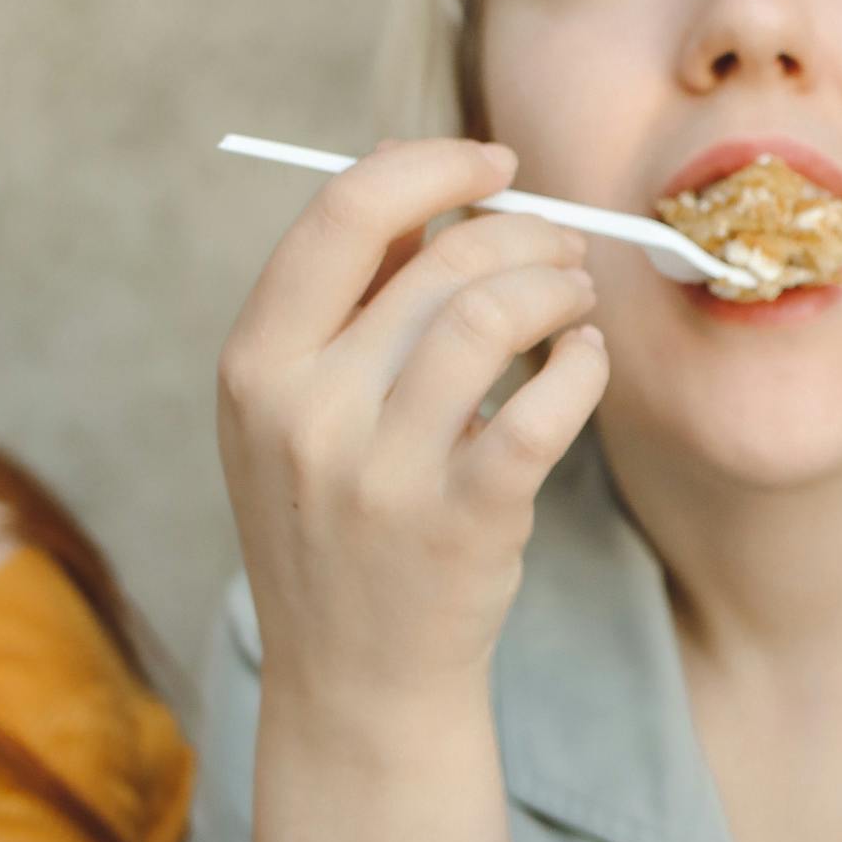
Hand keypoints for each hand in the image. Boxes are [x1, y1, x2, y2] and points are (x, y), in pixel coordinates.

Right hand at [218, 137, 609, 727]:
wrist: (355, 680)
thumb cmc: (340, 521)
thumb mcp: (297, 411)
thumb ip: (346, 297)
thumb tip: (409, 166)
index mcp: (255, 367)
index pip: (343, 215)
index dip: (431, 167)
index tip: (493, 161)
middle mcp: (306, 413)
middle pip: (439, 261)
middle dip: (523, 231)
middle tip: (566, 243)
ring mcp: (381, 472)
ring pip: (492, 317)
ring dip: (558, 288)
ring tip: (579, 300)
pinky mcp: (462, 521)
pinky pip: (546, 407)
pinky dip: (582, 364)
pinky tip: (586, 360)